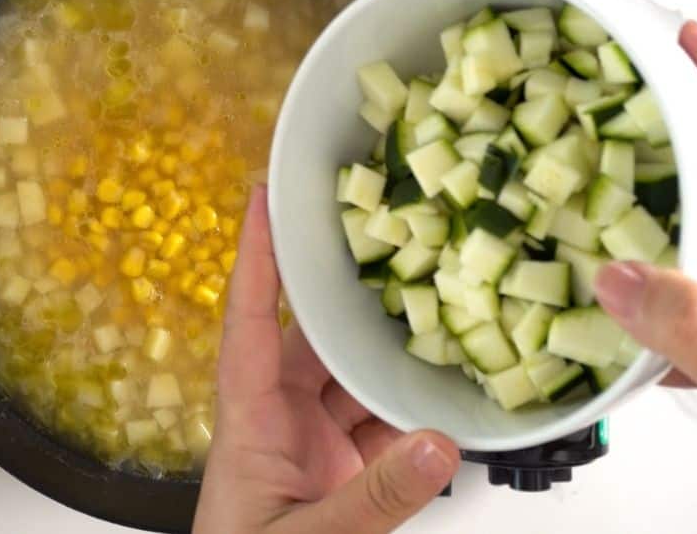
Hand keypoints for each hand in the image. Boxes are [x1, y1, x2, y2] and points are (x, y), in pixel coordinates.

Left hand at [193, 187, 458, 533]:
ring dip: (391, 349)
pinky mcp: (344, 476)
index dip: (255, 257)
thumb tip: (437, 445)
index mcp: (248, 422)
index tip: (263, 198)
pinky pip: (383, 426)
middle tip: (386, 236)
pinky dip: (416, 409)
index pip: (248, 321)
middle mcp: (278, 422)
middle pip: (315, 339)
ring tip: (433, 300)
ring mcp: (313, 449)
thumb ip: (374, 498)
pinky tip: (448, 390)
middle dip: (348, 293)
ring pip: (356, 379)